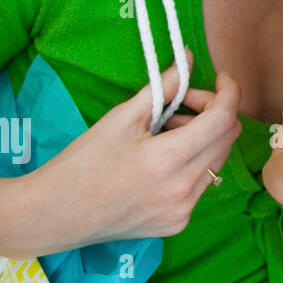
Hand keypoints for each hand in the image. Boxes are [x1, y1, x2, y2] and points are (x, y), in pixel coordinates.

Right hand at [28, 51, 242, 251]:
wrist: (52, 215)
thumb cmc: (81, 163)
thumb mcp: (121, 118)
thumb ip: (162, 87)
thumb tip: (189, 58)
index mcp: (167, 160)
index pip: (223, 119)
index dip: (229, 92)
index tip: (221, 78)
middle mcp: (182, 190)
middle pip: (226, 139)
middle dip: (212, 112)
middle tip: (180, 104)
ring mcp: (182, 211)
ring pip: (217, 161)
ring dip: (202, 139)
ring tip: (165, 131)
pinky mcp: (177, 224)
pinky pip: (201, 184)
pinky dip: (192, 164)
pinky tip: (162, 160)